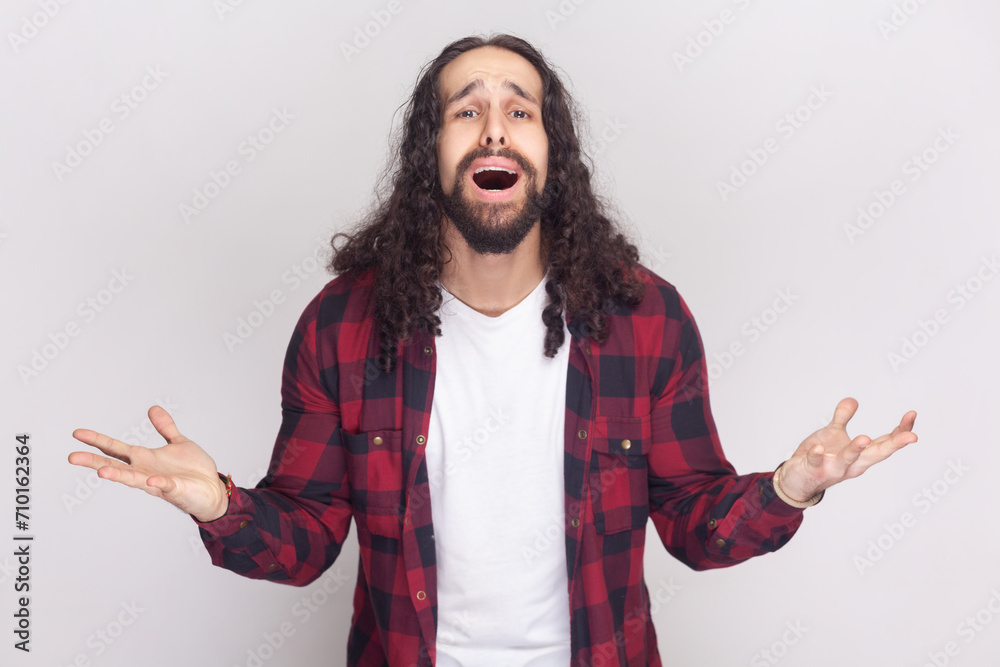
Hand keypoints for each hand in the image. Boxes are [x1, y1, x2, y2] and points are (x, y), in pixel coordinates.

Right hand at [68, 406, 228, 521]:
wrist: (212, 489)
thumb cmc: (193, 470)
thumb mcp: (178, 442)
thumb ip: (165, 427)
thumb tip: (152, 408)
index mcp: (144, 458)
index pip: (115, 448)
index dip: (97, 440)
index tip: (77, 433)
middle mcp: (145, 471)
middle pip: (114, 465)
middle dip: (94, 461)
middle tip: (72, 457)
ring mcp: (158, 482)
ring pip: (133, 479)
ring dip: (118, 475)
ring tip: (101, 472)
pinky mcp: (175, 489)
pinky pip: (165, 486)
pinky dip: (159, 483)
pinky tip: (151, 481)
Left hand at [777, 397, 917, 502]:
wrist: (796, 481)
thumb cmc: (820, 459)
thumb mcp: (833, 435)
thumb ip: (842, 418)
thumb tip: (853, 400)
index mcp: (861, 456)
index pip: (886, 443)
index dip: (901, 431)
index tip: (912, 414)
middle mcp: (852, 465)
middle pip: (876, 454)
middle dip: (894, 445)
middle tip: (913, 436)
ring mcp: (833, 469)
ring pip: (847, 459)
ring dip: (855, 449)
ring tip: (864, 438)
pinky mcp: (813, 470)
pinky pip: (815, 461)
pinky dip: (817, 455)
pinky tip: (819, 448)